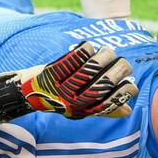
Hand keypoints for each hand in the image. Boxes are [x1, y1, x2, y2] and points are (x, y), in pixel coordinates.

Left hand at [0, 41, 137, 120]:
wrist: (27, 93)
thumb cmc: (58, 99)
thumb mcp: (79, 109)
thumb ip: (102, 109)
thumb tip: (128, 109)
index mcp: (82, 110)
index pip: (109, 104)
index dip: (124, 94)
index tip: (130, 84)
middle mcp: (73, 101)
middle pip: (103, 84)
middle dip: (118, 71)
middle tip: (123, 63)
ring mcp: (62, 86)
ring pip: (90, 68)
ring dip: (104, 57)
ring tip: (109, 51)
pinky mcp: (52, 72)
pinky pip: (73, 59)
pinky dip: (84, 50)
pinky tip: (89, 46)